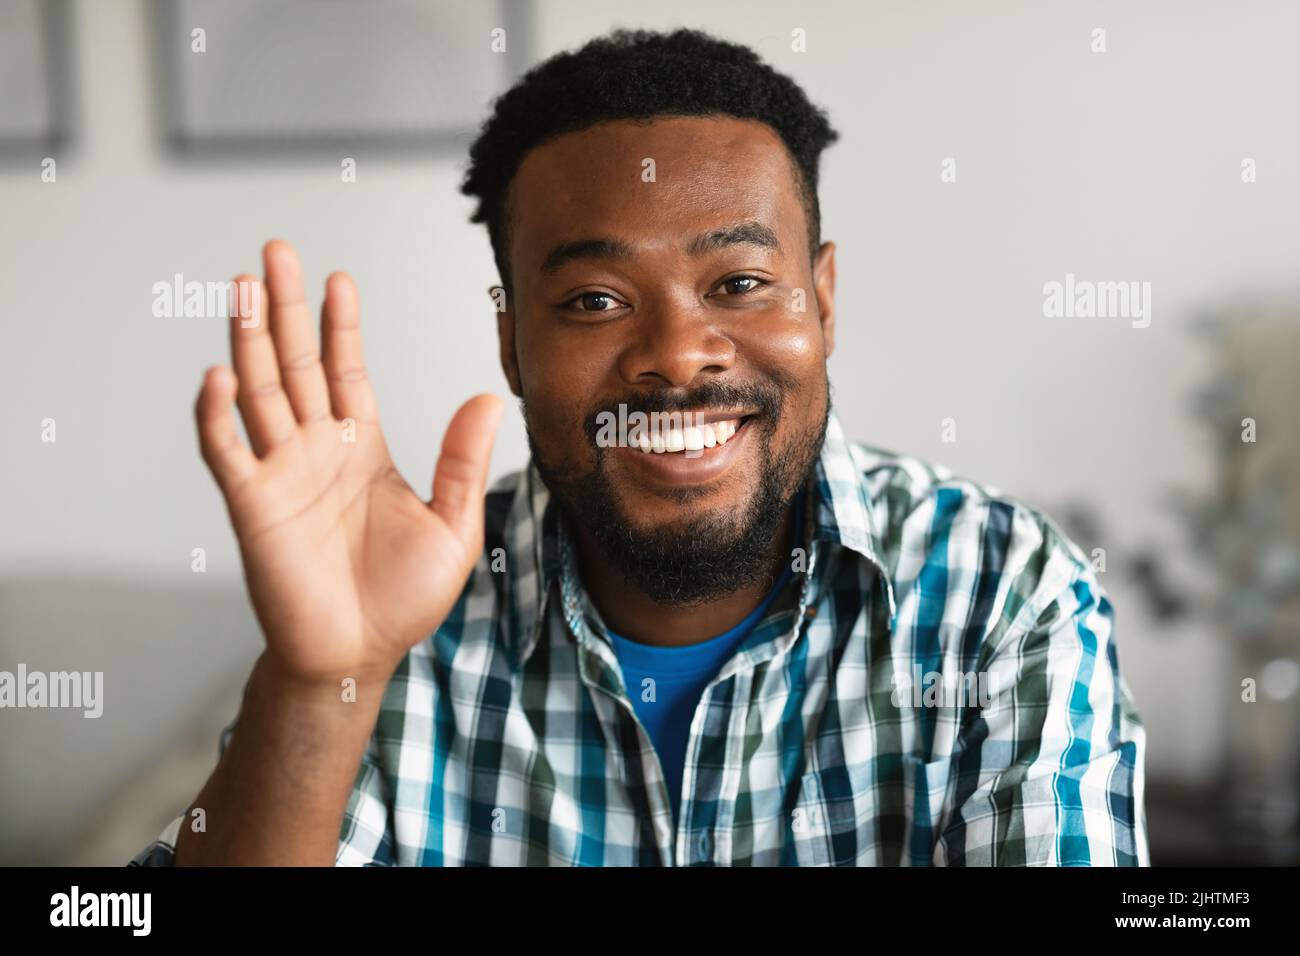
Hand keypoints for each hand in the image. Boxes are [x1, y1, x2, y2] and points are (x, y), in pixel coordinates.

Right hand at [194, 240, 503, 685]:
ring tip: (244, 288)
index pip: (346, 371)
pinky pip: (228, 452)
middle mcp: (317, 450)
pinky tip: (219, 375)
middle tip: (275, 253)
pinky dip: (218, 415)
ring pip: (259, 393)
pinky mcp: (252, 507)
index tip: (339, 279)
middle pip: (296, 365)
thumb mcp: (453, 524)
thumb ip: (462, 460)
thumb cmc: (403, 597)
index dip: (341, 326)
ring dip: (250, 340)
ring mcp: (281, 474)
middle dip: (287, 309)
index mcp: (362, 448)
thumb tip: (488, 399)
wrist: (360, 654)